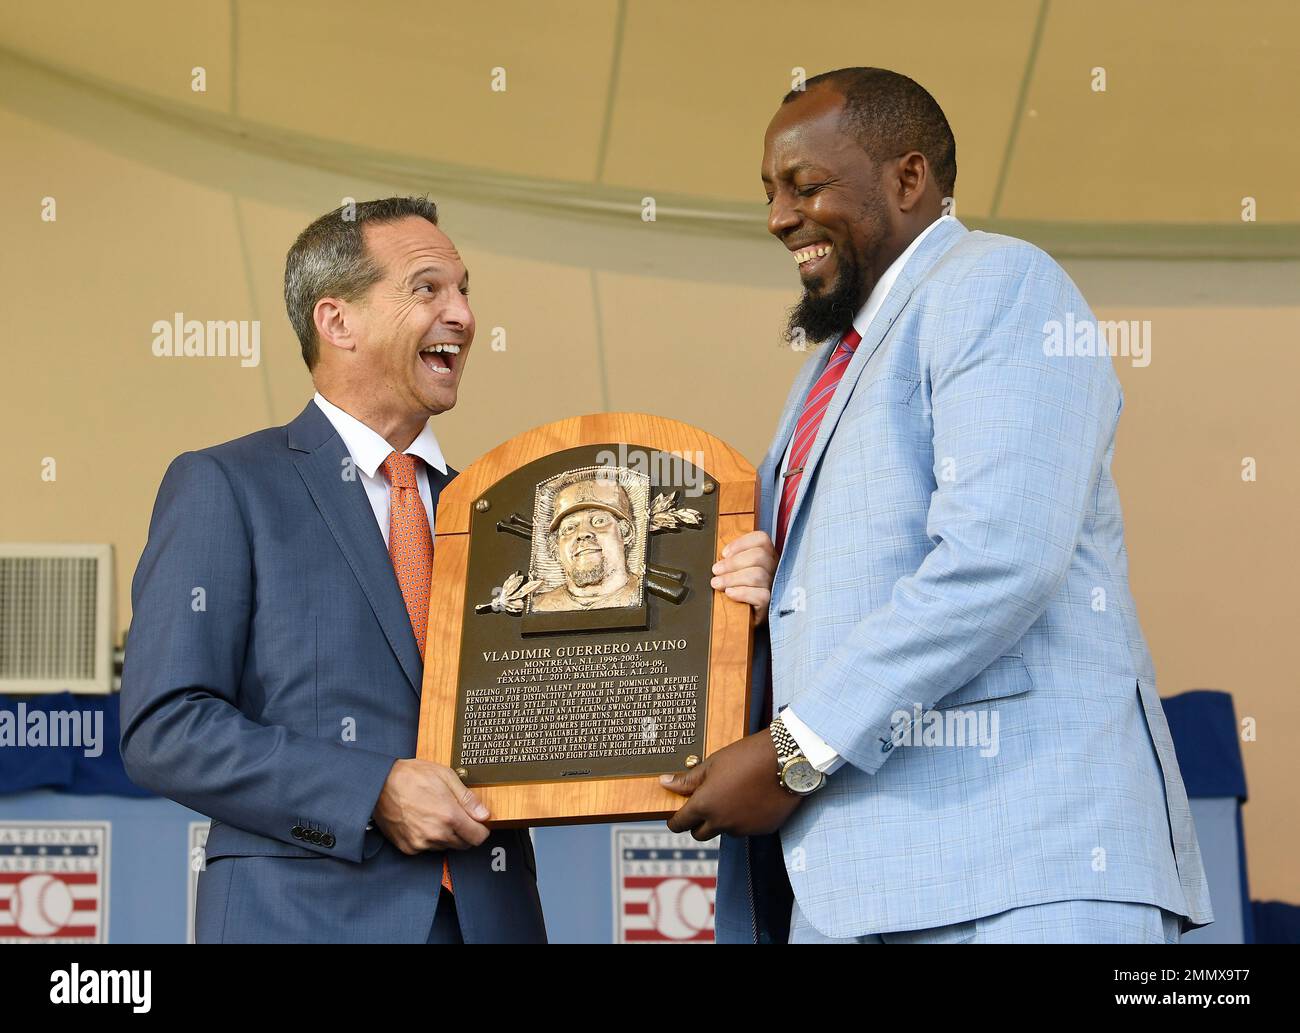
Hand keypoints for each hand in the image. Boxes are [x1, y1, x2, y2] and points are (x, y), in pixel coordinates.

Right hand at [373, 758, 489, 853]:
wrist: (380, 784)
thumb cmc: (412, 776)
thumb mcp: (446, 777)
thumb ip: (468, 799)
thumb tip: (484, 814)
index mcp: (449, 816)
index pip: (478, 837)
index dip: (481, 829)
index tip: (478, 822)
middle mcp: (436, 834)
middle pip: (463, 845)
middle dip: (465, 832)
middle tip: (455, 814)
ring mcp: (421, 843)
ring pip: (445, 847)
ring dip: (447, 835)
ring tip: (436, 814)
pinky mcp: (408, 847)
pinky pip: (427, 848)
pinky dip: (429, 839)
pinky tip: (423, 821)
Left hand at [661, 730, 802, 839]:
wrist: (785, 760)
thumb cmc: (746, 756)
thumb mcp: (712, 763)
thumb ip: (688, 779)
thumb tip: (665, 784)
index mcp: (705, 805)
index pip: (680, 824)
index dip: (676, 821)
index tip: (677, 817)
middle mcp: (722, 823)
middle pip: (700, 834)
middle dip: (699, 823)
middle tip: (706, 804)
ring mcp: (743, 829)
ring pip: (725, 831)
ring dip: (725, 820)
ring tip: (736, 794)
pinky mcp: (762, 830)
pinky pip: (747, 828)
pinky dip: (746, 819)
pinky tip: (754, 799)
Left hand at [712, 530, 777, 626]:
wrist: (748, 621)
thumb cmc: (741, 593)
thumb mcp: (738, 572)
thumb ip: (733, 561)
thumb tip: (720, 558)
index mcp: (768, 557)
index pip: (761, 540)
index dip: (741, 543)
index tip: (724, 553)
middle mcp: (775, 569)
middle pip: (758, 556)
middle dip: (732, 562)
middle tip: (716, 570)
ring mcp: (775, 587)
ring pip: (757, 575)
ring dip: (732, 578)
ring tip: (717, 584)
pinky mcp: (771, 605)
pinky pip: (760, 595)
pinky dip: (741, 592)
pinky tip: (730, 594)